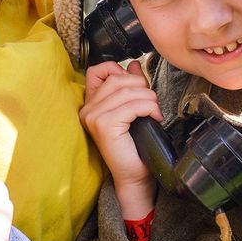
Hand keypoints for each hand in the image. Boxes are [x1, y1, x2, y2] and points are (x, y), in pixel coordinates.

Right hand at [80, 60, 159, 218]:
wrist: (134, 175)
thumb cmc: (134, 146)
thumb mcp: (133, 109)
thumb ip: (131, 87)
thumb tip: (135, 65)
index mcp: (90, 104)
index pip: (98, 70)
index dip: (119, 71)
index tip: (136, 85)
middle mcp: (87, 110)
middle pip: (118, 78)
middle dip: (142, 87)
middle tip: (151, 104)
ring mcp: (93, 117)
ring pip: (127, 91)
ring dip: (149, 99)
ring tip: (154, 113)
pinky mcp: (104, 125)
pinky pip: (132, 105)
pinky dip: (149, 108)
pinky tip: (153, 118)